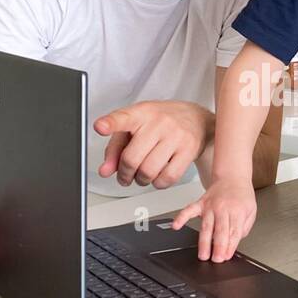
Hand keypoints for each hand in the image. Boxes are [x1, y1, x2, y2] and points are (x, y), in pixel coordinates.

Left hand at [94, 100, 210, 189]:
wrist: (196, 119)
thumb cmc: (161, 123)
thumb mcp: (135, 126)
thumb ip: (116, 148)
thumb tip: (105, 171)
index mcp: (141, 113)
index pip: (123, 118)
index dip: (110, 123)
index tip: (100, 127)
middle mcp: (159, 122)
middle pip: (132, 158)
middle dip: (124, 174)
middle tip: (125, 176)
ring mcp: (176, 136)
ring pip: (148, 171)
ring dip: (141, 180)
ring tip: (142, 175)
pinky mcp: (189, 150)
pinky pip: (167, 178)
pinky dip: (158, 183)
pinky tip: (157, 176)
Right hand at [169, 177, 257, 261]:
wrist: (233, 176)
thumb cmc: (242, 194)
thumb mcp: (251, 210)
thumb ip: (244, 227)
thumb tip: (236, 240)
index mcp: (237, 211)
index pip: (233, 232)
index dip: (230, 246)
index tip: (226, 257)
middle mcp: (223, 209)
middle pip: (220, 230)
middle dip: (218, 247)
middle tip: (216, 259)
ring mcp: (210, 206)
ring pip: (206, 226)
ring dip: (204, 242)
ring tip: (203, 255)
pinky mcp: (200, 203)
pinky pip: (189, 210)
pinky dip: (181, 217)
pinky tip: (176, 226)